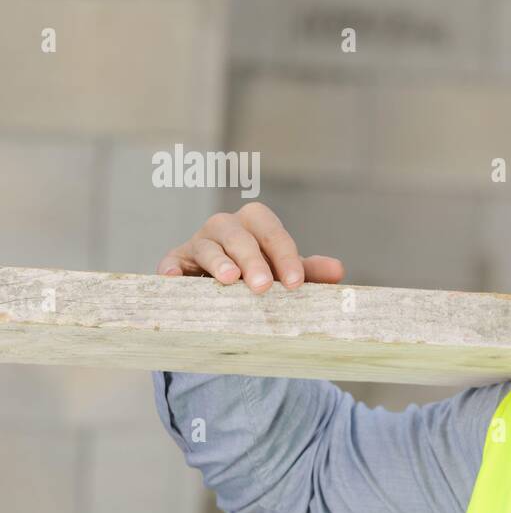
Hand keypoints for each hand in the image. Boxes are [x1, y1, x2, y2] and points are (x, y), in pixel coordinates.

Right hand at [156, 202, 344, 292]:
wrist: (223, 288)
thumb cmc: (260, 275)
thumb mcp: (285, 273)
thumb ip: (309, 271)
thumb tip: (337, 270)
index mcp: (256, 224)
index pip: (273, 234)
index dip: (286, 256)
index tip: (296, 284)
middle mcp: (226, 227)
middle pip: (239, 236)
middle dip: (252, 260)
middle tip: (263, 286)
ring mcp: (198, 243)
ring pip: (206, 246)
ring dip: (218, 262)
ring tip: (228, 279)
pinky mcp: (175, 261)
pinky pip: (171, 261)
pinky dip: (171, 269)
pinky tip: (173, 279)